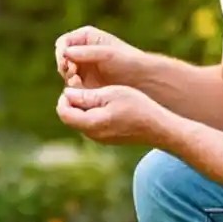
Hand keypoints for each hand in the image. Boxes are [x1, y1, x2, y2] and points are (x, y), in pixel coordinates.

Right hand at [54, 25, 142, 88]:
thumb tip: (66, 53)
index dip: (61, 53)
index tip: (66, 64)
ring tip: (77, 83)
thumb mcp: (108, 54)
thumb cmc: (127, 62)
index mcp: (86, 37)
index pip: (63, 43)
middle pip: (61, 58)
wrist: (142, 79)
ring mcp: (82, 67)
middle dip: (64, 67)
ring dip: (68, 78)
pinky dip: (74, 88)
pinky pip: (72, 85)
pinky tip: (82, 90)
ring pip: (65, 73)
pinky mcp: (85, 82)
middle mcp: (81, 51)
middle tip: (73, 75)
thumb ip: (87, 52)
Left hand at [56, 85, 175, 145]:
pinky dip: (92, 113)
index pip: (64, 112)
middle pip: (70, 117)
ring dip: (82, 107)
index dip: (64, 96)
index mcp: (91, 124)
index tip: (75, 82)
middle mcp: (92, 135)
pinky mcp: (108, 139)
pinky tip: (105, 102)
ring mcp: (100, 139)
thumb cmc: (137, 106)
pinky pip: (92, 125)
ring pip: (81, 121)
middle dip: (72, 101)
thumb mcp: (111, 94)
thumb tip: (66, 92)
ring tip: (96, 92)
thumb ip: (86, 95)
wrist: (158, 127)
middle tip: (83, 84)